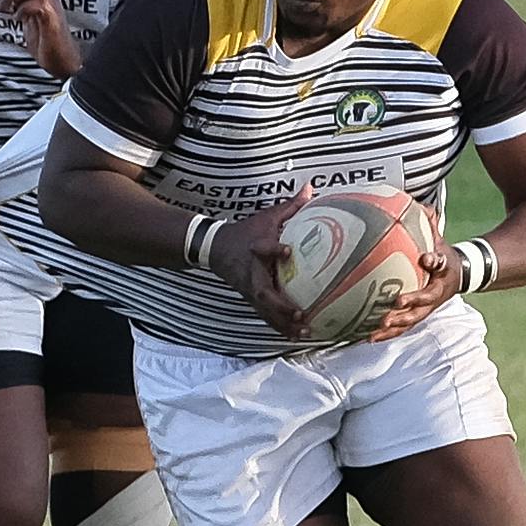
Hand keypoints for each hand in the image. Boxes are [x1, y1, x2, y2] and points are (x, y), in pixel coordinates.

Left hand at [0, 0, 79, 77]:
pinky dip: (23, 10)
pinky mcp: (52, 18)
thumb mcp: (30, 25)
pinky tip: (18, 19)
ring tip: (3, 8)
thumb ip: (22, 12)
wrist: (64, 62)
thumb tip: (7, 6)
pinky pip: (37, 4)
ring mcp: (51, 7)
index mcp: (43, 0)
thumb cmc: (50, 48)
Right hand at [209, 187, 311, 340]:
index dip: (274, 250)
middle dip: (281, 305)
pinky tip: (295, 336)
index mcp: (256, 249)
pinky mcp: (250, 298)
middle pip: (263, 292)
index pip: (263, 249)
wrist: (214, 247)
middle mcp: (252, 273)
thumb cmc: (245, 232)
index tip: (287, 251)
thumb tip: (311, 188)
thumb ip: (290, 206)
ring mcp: (249, 289)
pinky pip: (265, 316)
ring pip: (265, 310)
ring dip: (283, 323)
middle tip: (301, 314)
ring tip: (304, 334)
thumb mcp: (265, 217)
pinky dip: (280, 327)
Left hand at [366, 246, 465, 341]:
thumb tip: (425, 256)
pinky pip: (404, 327)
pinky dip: (389, 333)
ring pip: (409, 324)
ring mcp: (425, 310)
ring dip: (391, 331)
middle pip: (417, 314)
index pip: (429, 295)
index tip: (399, 301)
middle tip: (384, 321)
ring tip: (373, 336)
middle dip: (401, 319)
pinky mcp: (418, 314)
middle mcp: (432, 303)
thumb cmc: (445, 260)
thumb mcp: (443, 252)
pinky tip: (372, 337)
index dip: (415, 299)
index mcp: (440, 287)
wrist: (458, 274)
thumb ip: (434, 253)